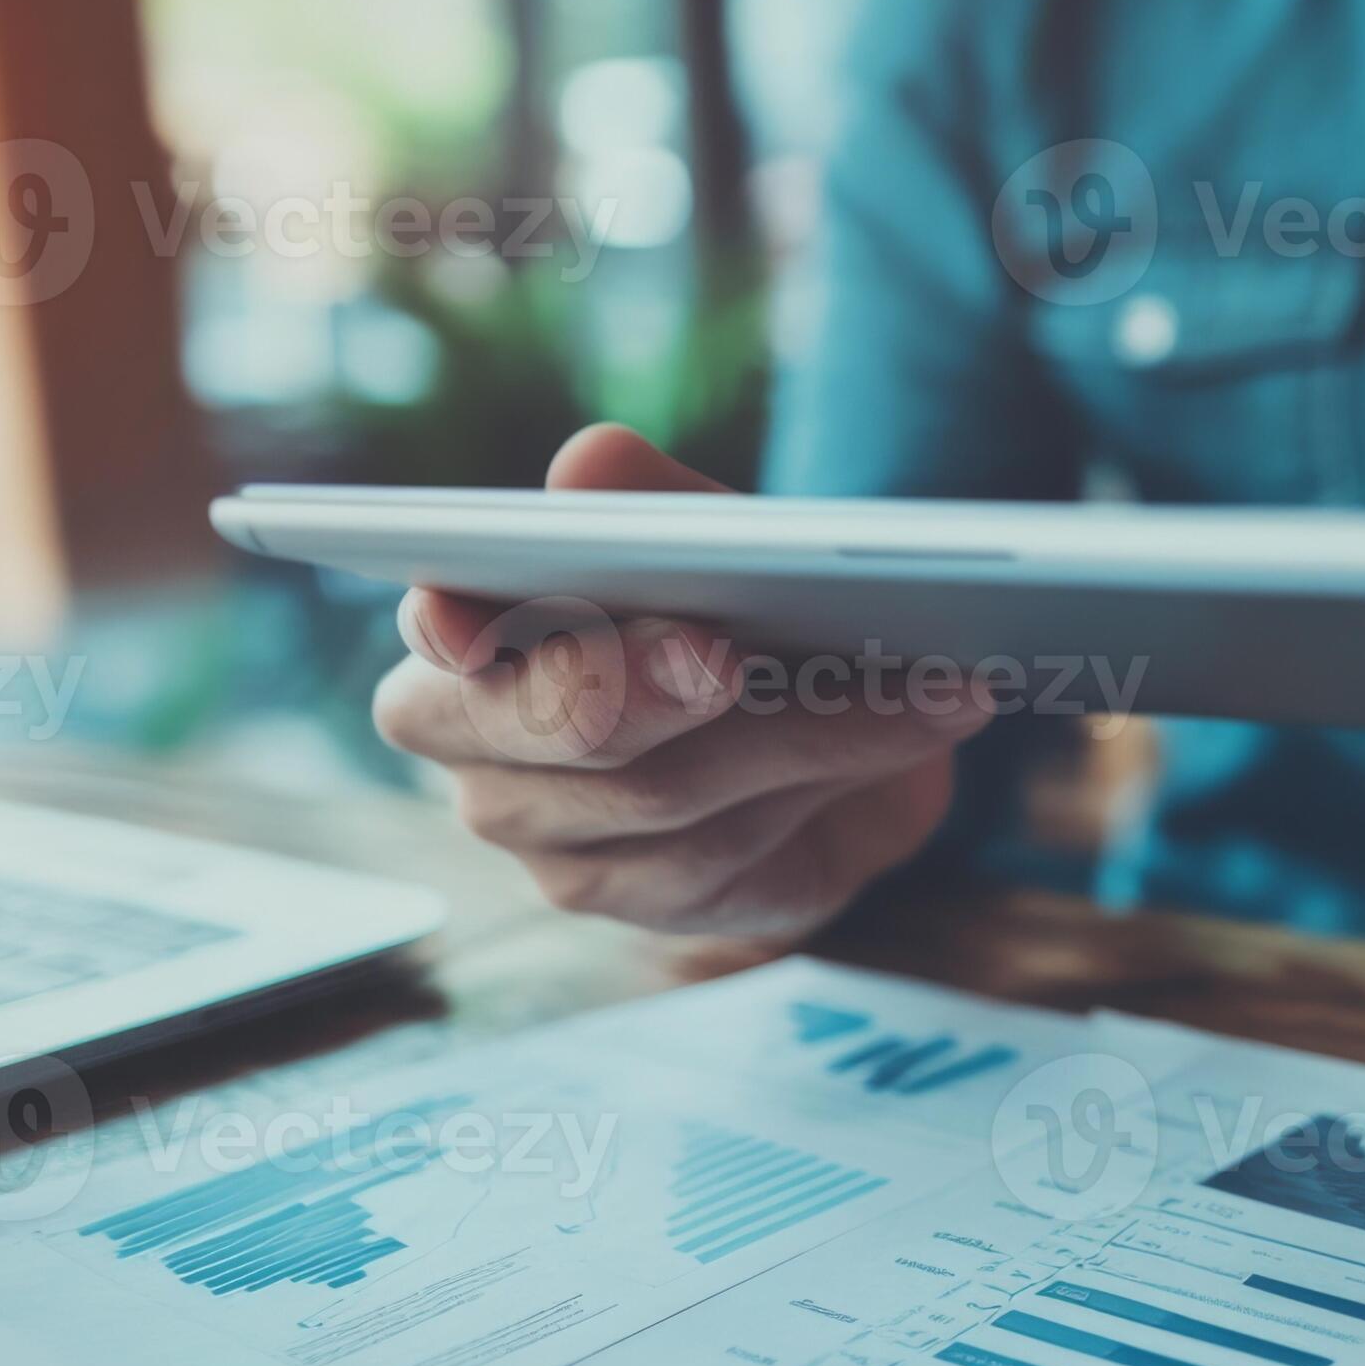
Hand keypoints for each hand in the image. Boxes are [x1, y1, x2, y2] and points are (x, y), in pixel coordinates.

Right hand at [374, 426, 991, 939]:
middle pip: (552, 725)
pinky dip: (839, 772)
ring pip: (664, 791)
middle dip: (642, 684)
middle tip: (724, 652)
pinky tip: (925, 724)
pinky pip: (733, 847)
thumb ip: (652, 501)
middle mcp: (482, 747)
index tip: (478, 619)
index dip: (454, 625)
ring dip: (808, 729)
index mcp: (467, 632)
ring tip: (918, 679)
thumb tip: (588, 465)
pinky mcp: (642, 900)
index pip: (440, 627)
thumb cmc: (737, 618)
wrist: (826, 749)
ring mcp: (552, 840)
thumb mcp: (709, 541)